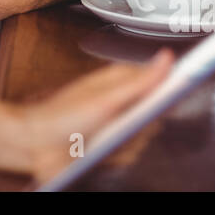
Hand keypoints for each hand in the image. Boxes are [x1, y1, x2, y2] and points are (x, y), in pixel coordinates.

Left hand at [14, 50, 174, 184]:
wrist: (35, 146)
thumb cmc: (62, 116)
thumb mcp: (107, 98)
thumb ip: (140, 81)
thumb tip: (168, 58)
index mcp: (120, 79)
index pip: (158, 79)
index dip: (169, 88)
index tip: (178, 92)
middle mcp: (121, 100)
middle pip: (154, 113)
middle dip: (144, 124)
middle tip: (122, 124)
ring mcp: (116, 124)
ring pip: (144, 136)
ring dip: (128, 142)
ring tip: (104, 138)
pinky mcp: (112, 146)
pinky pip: (131, 153)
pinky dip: (118, 156)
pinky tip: (100, 151)